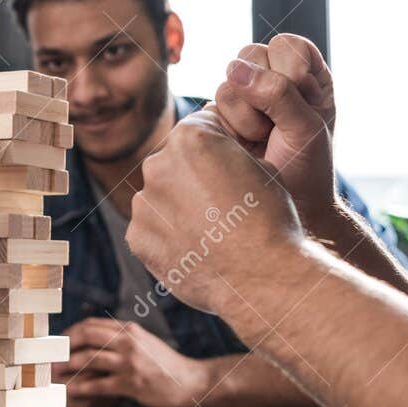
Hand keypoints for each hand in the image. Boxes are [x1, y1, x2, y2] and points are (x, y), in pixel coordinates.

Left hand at [58, 317, 211, 406]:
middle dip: (63, 346)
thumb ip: (122, 339)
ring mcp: (131, 362)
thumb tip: (95, 340)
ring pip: (89, 359)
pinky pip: (100, 385)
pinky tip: (72, 392)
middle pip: (86, 336)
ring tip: (54, 375)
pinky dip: (83, 389)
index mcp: (129, 330)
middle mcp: (128, 342)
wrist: (192, 382)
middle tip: (50, 357)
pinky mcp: (133, 383)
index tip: (58, 343)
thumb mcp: (145, 343)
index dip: (70, 333)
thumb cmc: (166, 365)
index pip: (91, 325)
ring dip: (68, 367)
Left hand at [127, 107, 300, 327]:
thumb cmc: (270, 219)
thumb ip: (229, 153)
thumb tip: (221, 156)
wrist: (262, 276)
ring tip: (211, 233)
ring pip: (160, 198)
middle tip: (222, 207)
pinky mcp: (137, 237)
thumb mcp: (263, 167)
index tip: (233, 173)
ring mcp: (144, 203)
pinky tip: (196, 250)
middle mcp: (158, 163)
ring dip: (178, 209)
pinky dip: (167, 238)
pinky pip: (150, 230)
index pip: (200, 130)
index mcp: (190, 137)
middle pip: (174, 163)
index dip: (221, 151)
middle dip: (193, 178)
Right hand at [212, 34, 338, 233]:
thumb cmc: (307, 168)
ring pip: (229, 78)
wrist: (286, 206)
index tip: (302, 101)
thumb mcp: (306, 128)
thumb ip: (278, 93)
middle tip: (278, 125)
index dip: (290, 69)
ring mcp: (245, 97)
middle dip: (264, 91)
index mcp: (307, 76)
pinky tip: (244, 143)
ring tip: (262, 139)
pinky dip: (232, 124)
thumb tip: (234, 69)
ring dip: (247, 113)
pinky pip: (214, 102)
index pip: (288, 45)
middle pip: (252, 54)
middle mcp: (274, 80)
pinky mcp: (222, 115)